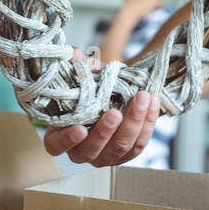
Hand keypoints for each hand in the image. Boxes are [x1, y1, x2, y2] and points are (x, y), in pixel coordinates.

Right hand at [42, 47, 161, 166]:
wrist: (113, 96)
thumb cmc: (89, 91)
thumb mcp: (81, 77)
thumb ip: (76, 66)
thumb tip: (74, 53)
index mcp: (60, 137)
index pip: (57, 145)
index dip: (67, 140)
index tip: (80, 129)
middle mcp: (82, 152)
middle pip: (93, 149)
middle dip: (106, 131)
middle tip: (115, 113)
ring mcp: (105, 156)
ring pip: (121, 147)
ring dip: (133, 122)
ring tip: (141, 98)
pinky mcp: (128, 153)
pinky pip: (140, 142)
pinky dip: (148, 122)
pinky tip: (152, 102)